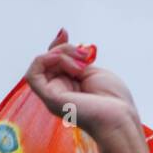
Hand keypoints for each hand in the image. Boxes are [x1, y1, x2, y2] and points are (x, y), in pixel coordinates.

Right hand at [24, 28, 138, 137]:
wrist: (119, 120)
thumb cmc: (114, 101)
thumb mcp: (92, 70)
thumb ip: (74, 57)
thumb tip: (61, 34)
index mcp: (70, 87)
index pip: (53, 61)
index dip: (57, 45)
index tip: (65, 32)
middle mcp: (58, 92)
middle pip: (48, 60)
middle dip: (64, 48)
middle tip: (84, 53)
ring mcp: (52, 97)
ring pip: (41, 64)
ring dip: (59, 54)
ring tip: (81, 64)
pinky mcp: (49, 99)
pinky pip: (33, 75)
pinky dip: (45, 60)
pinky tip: (66, 63)